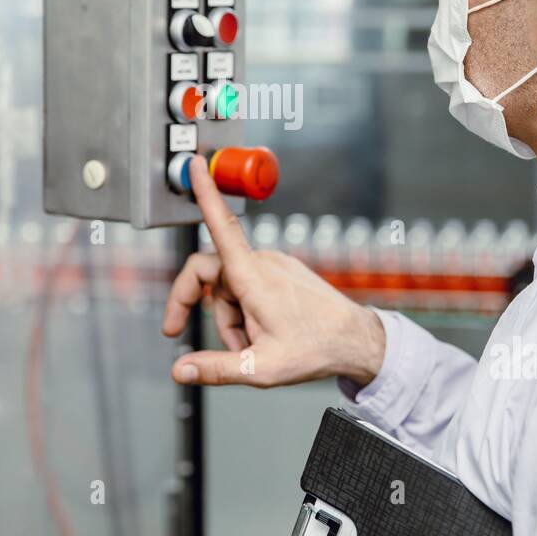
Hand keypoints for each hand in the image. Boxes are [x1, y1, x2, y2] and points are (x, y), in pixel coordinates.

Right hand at [161, 155, 385, 387]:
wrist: (357, 341)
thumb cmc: (316, 349)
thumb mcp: (262, 369)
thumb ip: (215, 368)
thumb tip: (179, 370)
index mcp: (254, 277)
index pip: (222, 226)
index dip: (204, 195)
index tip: (194, 165)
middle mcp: (263, 263)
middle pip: (208, 273)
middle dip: (198, 306)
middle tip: (181, 334)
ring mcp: (274, 265)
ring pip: (227, 286)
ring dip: (227, 317)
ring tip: (251, 345)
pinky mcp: (282, 272)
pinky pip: (247, 286)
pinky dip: (243, 311)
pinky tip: (262, 333)